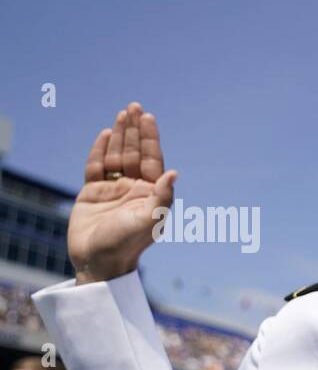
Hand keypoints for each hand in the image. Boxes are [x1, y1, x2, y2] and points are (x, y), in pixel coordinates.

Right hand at [68, 103, 177, 284]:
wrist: (99, 262)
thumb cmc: (127, 245)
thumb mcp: (149, 221)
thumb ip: (162, 197)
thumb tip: (174, 173)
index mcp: (150, 194)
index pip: (151, 160)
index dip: (150, 139)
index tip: (148, 118)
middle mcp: (133, 189)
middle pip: (134, 153)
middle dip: (135, 131)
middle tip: (134, 107)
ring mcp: (113, 190)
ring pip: (116, 156)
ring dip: (120, 136)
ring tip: (122, 114)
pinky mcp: (92, 193)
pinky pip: (96, 167)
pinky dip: (100, 151)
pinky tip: (105, 135)